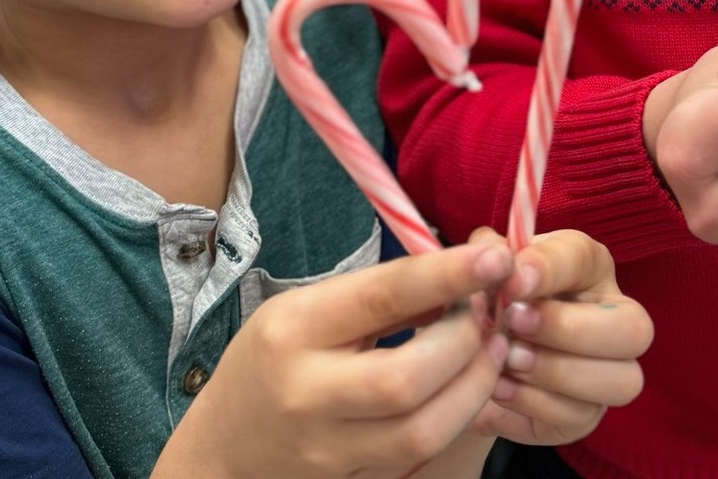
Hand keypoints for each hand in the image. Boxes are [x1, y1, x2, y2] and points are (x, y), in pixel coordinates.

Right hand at [154, 238, 510, 478]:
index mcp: (295, 329)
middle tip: (487, 316)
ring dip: (473, 387)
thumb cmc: (274, 357)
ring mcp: (328, 449)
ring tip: (489, 352)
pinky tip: (466, 390)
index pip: (382, 297)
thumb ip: (382, 294)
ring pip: (423, 431)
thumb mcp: (312, 307)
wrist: (224, 446)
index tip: (493, 259)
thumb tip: (463, 272)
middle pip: (408, 379)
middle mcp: (308, 394)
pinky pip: (419, 457)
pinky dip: (456, 421)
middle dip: (465, 344)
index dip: (446, 277)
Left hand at [478, 228, 651, 447]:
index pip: (584, 259)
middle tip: (514, 324)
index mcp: (590, 266)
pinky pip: (578, 416)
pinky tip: (500, 386)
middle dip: (569, 328)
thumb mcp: (487, 267)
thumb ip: (488, 257)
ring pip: (620, 381)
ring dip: (555, 372)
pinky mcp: (588, 415)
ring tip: (507, 359)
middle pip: (633, 328)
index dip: (548, 269)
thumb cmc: (493, 296)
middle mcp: (616, 317)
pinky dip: (534, 403)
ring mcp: (610, 372)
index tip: (511, 281)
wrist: (477, 353)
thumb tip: (495, 261)